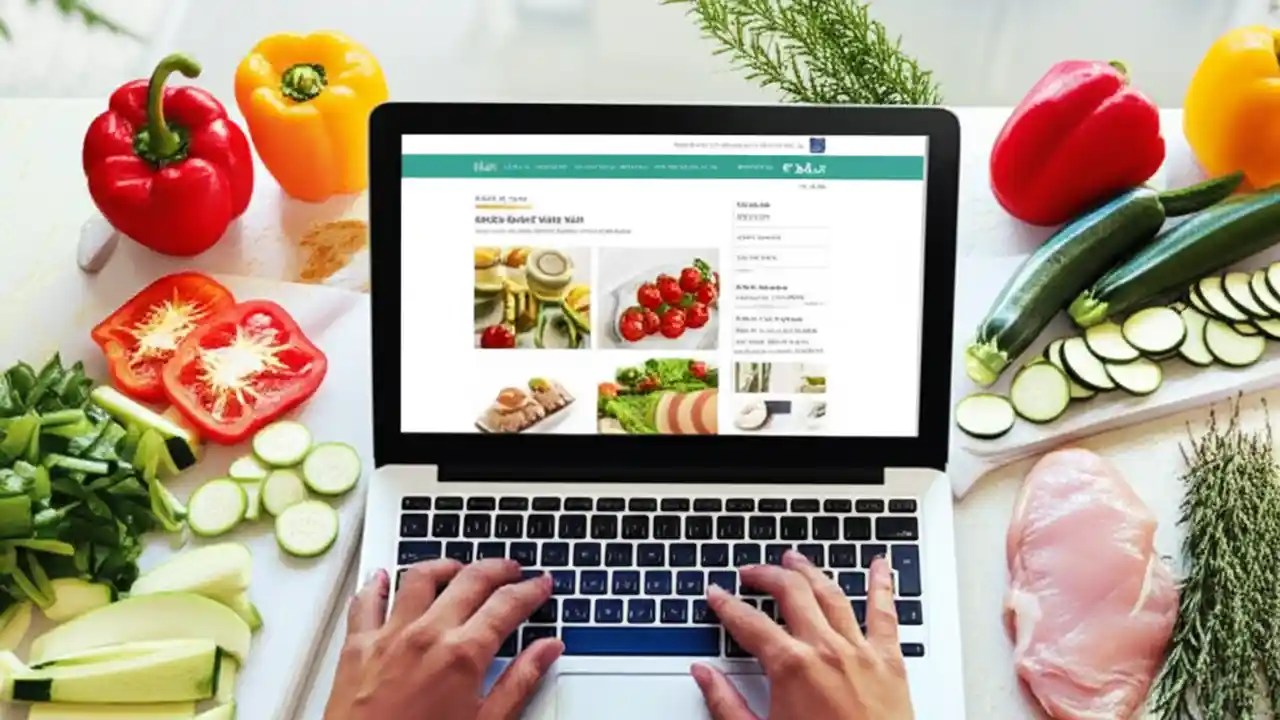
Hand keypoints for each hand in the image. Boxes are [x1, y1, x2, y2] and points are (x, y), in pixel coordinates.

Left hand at [324, 558, 563, 719]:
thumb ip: (519, 682)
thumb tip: (547, 650)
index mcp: (463, 654)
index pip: (507, 604)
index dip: (530, 590)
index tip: (540, 585)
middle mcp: (427, 634)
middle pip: (470, 579)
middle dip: (498, 568)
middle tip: (512, 569)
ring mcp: (390, 636)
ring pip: (420, 577)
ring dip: (445, 565)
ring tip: (459, 567)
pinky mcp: (358, 646)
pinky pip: (367, 601)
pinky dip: (378, 584)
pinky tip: (384, 577)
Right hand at [692, 551, 913, 719]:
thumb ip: (726, 703)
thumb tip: (704, 674)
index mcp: (791, 667)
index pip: (748, 622)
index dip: (726, 604)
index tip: (717, 595)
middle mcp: (826, 650)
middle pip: (790, 592)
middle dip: (766, 576)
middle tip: (751, 572)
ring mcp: (860, 652)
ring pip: (831, 593)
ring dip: (809, 571)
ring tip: (794, 558)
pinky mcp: (890, 662)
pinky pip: (886, 614)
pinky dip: (882, 585)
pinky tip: (879, 565)